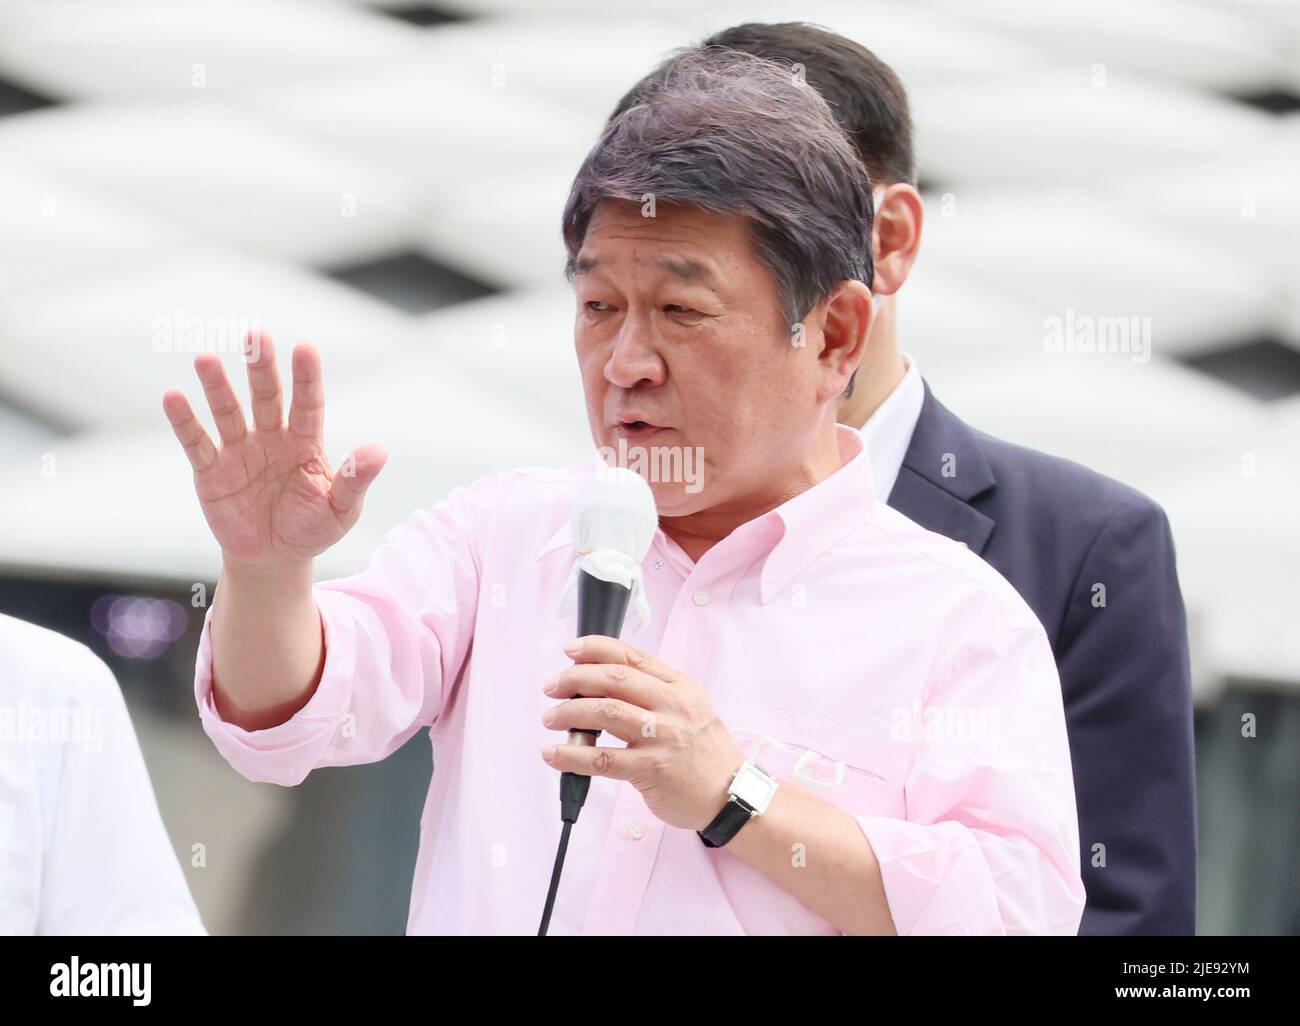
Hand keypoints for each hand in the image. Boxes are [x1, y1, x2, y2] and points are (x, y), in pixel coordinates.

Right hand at [162, 331, 385, 571]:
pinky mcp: (211, 471)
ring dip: (217, 387)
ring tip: (206, 358)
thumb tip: (379, 452)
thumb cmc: (311, 528)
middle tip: (256, 335)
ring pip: (228, 412)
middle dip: (260, 367)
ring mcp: (239, 451)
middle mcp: (271, 438)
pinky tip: (173, 396)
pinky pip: (197, 442)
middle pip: (266, 396)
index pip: (308, 403)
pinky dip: (184, 421)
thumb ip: (354, 479)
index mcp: (306, 442)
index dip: (306, 377)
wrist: (273, 558)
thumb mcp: (340, 509)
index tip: (305, 348)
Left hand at [541, 636, 745, 830]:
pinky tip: (554, 754)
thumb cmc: (705, 753)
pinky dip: (571, 755)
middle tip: (553, 687)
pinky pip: (602, 758)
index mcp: (680, 687)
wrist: (731, 795)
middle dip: (575, 678)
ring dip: (569, 712)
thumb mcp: (692, 710)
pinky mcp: (651, 769)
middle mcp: (673, 706)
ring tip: (551, 718)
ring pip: (605, 712)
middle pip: (614, 679)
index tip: (570, 650)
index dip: (596, 649)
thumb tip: (604, 682)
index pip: (632, 657)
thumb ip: (657, 693)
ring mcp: (662, 737)